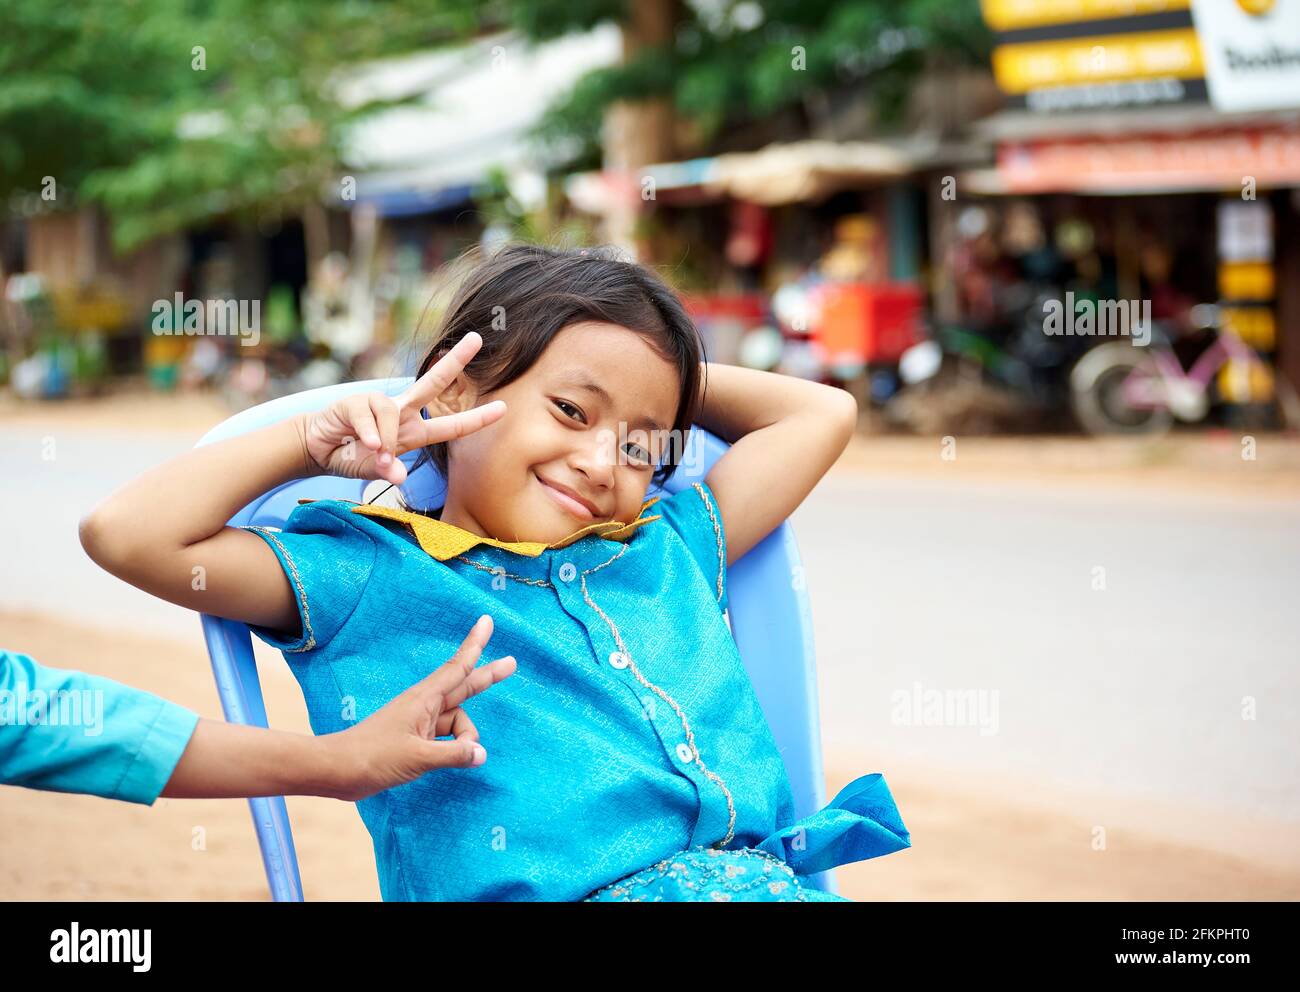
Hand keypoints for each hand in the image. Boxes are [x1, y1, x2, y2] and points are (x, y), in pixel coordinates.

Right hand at [298, 331, 505, 483]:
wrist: (316, 449)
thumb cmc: (351, 457)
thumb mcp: (374, 470)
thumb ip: (387, 472)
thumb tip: (398, 476)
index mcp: (414, 431)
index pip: (451, 426)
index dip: (477, 419)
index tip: (504, 408)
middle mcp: (402, 412)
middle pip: (434, 381)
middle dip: (455, 360)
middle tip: (476, 338)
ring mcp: (380, 404)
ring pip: (393, 413)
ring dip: (386, 440)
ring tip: (375, 455)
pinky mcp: (356, 401)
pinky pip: (370, 416)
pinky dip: (371, 434)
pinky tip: (366, 444)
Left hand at [323, 615, 515, 800]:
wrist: (338, 769)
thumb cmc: (373, 756)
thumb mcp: (418, 757)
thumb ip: (454, 755)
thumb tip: (482, 754)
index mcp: (424, 699)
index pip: (458, 667)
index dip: (475, 644)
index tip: (486, 621)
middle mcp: (425, 705)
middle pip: (464, 688)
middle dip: (487, 677)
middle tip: (512, 663)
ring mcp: (420, 721)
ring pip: (457, 723)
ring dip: (463, 741)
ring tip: (448, 758)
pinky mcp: (415, 738)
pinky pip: (446, 737)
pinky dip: (452, 748)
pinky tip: (449, 760)